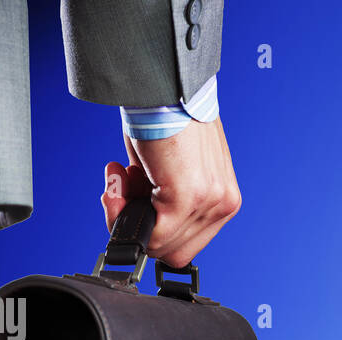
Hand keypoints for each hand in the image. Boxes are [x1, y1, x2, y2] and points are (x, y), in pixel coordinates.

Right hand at [102, 116, 240, 267]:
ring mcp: (210, 202)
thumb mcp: (169, 171)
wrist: (162, 85)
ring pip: (159, 245)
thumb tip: (138, 220)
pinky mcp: (188, 198)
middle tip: (120, 187)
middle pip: (173, 251)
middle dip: (137, 223)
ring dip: (124, 212)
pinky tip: (117, 176)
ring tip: (120, 174)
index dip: (152, 228)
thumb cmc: (164, 119)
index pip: (187, 243)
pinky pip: (152, 236)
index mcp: (224, 198)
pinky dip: (121, 213)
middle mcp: (224, 203)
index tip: (130, 196)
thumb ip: (162, 201)